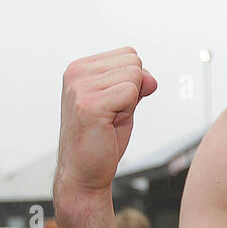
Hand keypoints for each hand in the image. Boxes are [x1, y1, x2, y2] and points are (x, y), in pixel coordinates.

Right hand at [55, 48, 157, 197]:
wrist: (83, 173)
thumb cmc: (101, 139)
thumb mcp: (122, 103)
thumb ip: (137, 83)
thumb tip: (150, 78)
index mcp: (80, 68)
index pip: (129, 54)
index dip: (131, 82)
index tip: (112, 104)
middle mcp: (76, 73)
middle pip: (134, 62)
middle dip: (132, 91)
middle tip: (112, 115)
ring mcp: (80, 88)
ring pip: (135, 75)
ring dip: (129, 103)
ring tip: (109, 120)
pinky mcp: (90, 105)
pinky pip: (131, 92)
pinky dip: (128, 111)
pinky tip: (108, 125)